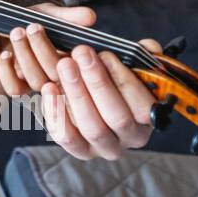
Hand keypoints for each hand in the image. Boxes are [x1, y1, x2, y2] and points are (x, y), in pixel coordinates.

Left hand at [0, 2, 157, 159]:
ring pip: (91, 127)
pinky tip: (48, 88)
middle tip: (80, 53)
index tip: (105, 54)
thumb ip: (140, 55)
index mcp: (149, 118)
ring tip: (64, 64)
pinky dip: (57, 112)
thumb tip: (149, 47)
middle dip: (98, 83)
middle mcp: (129, 137)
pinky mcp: (78, 149)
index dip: (124, 79)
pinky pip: (66, 136)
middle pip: (117, 117)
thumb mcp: (129, 64)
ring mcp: (104, 147)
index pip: (143, 105)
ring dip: (77, 93)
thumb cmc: (112, 77)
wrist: (87, 92)